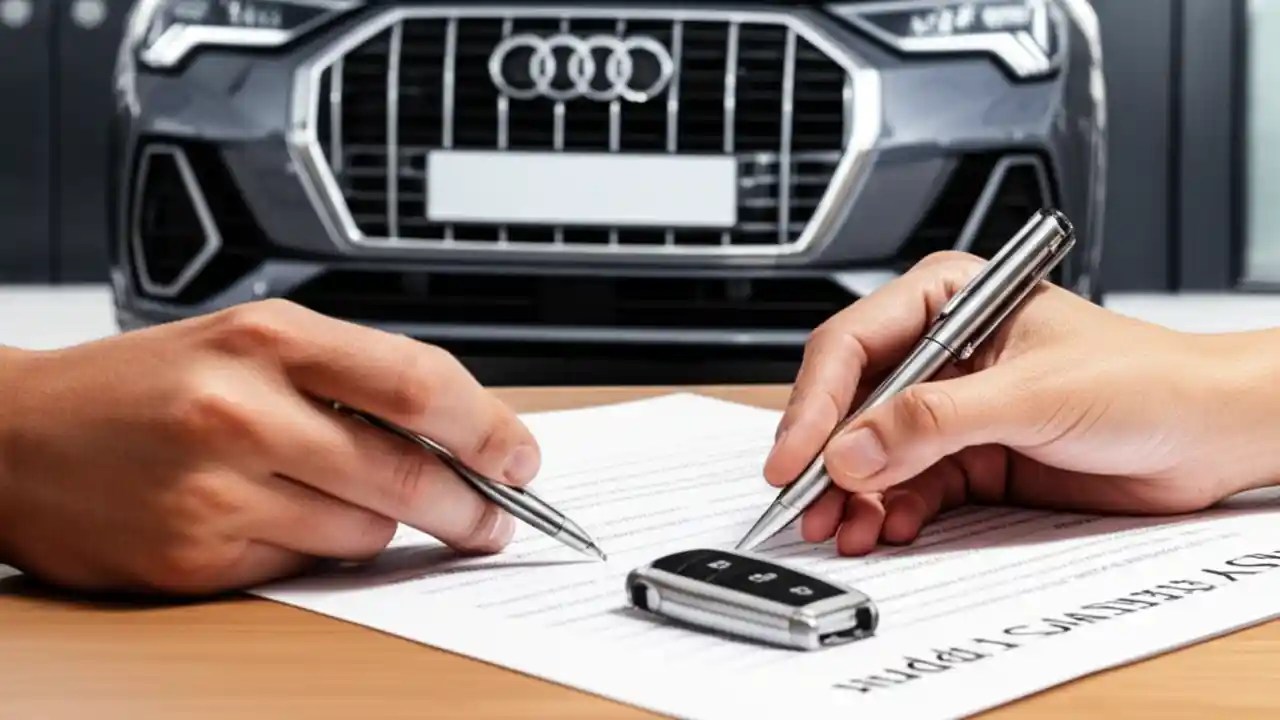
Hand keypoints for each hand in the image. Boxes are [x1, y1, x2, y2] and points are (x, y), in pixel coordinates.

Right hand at [0, 300, 539, 593]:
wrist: (16, 436)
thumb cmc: (143, 385)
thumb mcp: (247, 344)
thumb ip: (352, 379)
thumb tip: (460, 432)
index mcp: (267, 338)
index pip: (417, 383)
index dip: (487, 426)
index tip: (520, 455)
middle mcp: (243, 410)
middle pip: (409, 472)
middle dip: (469, 503)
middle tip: (492, 515)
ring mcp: (218, 490)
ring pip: (365, 529)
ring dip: (379, 524)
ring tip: (334, 495)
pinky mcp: (198, 558)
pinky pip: (306, 567)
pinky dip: (316, 552)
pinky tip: (277, 520)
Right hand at [765, 251, 1279, 555]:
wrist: (1210, 436)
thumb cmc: (1148, 381)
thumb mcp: (1032, 394)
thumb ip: (934, 422)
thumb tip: (853, 450)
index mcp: (949, 299)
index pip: (853, 345)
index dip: (816, 403)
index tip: (796, 457)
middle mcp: (940, 351)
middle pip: (852, 402)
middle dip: (827, 457)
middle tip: (806, 505)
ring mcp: (950, 408)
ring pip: (872, 453)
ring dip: (852, 494)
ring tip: (844, 528)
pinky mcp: (966, 458)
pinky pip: (906, 486)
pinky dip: (889, 511)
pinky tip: (885, 527)